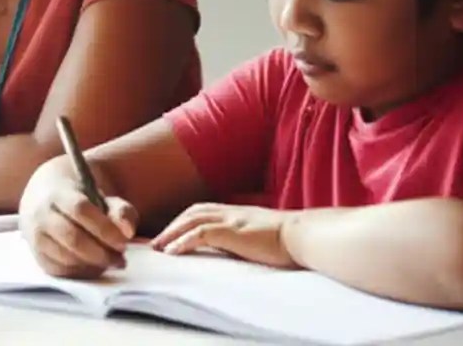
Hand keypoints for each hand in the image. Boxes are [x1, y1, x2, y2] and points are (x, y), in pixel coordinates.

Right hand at [19, 161, 138, 278]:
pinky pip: (59, 271)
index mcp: (57, 193)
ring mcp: (34, 237)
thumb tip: (127, 232)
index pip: (80, 210)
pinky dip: (80, 273)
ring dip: (92, 265)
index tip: (124, 242)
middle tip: (120, 260)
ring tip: (110, 263)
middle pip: (72, 238)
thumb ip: (121, 211)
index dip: (105, 229)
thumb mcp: (102, 197)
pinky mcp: (36, 256)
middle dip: (101, 253)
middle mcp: (40, 215)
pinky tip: (94, 267)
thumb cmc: (78, 198)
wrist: (42, 198)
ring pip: (65, 258)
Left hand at [151, 203, 298, 268]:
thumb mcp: (262, 235)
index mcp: (238, 213)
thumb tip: (240, 248)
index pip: (204, 210)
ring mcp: (231, 219)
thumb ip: (247, 237)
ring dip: (171, 233)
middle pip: (192, 212)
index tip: (172, 234)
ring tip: (158, 248)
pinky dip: (183, 241)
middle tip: (156, 243)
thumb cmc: (291, 240)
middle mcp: (231, 212)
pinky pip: (201, 233)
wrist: (306, 236)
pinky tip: (173, 252)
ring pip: (191, 220)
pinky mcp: (232, 231)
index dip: (185, 221)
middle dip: (172, 226)